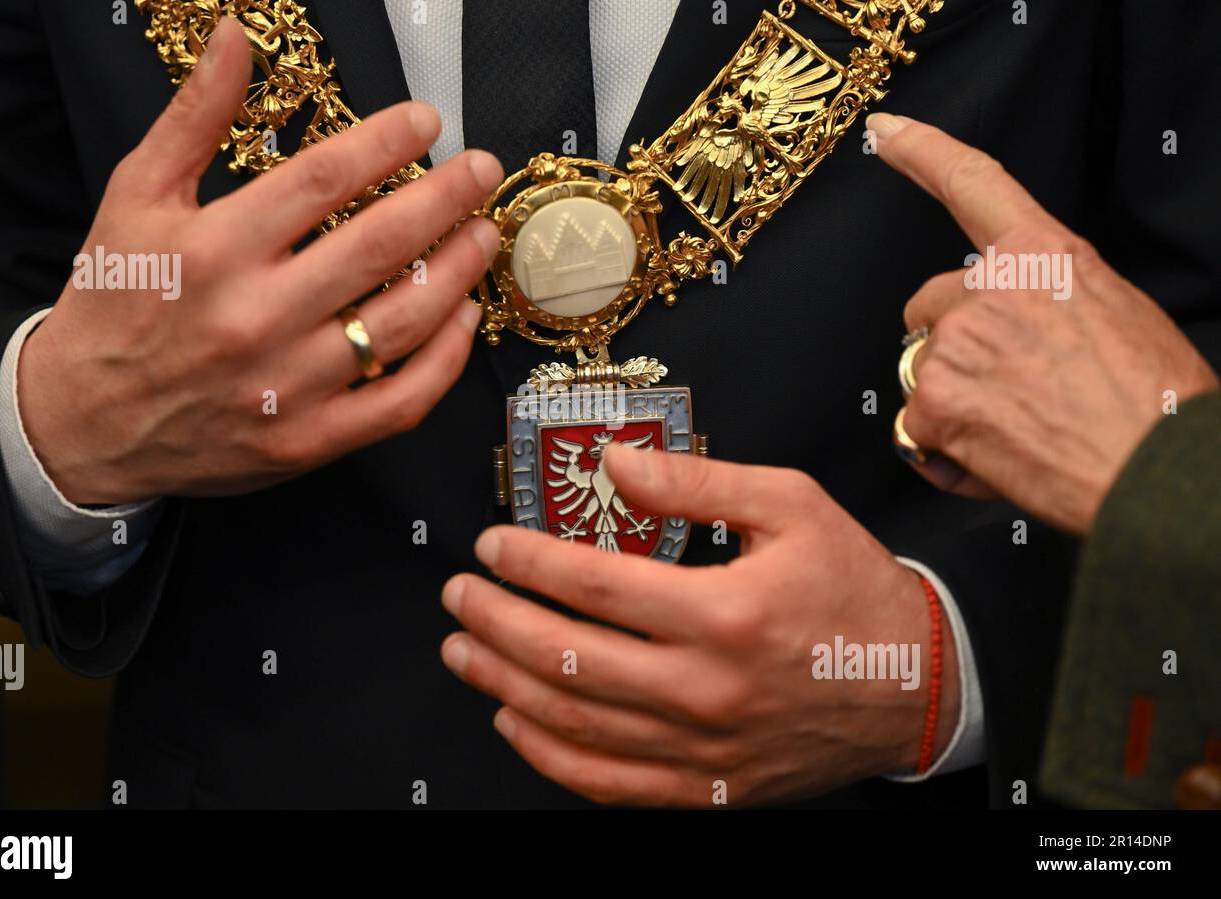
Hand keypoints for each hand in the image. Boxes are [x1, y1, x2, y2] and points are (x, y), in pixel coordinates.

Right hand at [18, 20, 502, 504]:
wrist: (83, 421)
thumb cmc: (116, 302)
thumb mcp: (137, 198)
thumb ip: (192, 117)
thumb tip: (234, 38)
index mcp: (215, 250)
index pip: (324, 180)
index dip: (386, 143)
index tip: (426, 122)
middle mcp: (256, 317)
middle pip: (379, 245)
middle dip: (445, 199)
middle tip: (480, 171)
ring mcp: (287, 386)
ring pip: (401, 322)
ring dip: (457, 273)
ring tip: (483, 236)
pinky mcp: (308, 440)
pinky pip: (400, 400)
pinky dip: (444, 359)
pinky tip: (462, 318)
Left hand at [440, 445, 958, 806]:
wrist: (916, 684)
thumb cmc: (852, 589)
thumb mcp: (791, 505)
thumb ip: (696, 482)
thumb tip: (615, 462)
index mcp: (726, 614)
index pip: (595, 587)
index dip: (529, 562)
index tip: (493, 544)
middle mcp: (707, 689)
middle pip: (568, 659)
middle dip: (496, 623)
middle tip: (459, 595)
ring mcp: (704, 747)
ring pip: (575, 724)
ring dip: (503, 685)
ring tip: (463, 652)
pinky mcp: (707, 785)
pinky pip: (609, 783)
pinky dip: (550, 756)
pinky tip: (515, 720)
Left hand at [870, 113, 1218, 534]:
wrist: (1159, 468)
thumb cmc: (1156, 403)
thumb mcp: (1115, 314)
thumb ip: (1049, 299)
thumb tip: (1023, 322)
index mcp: (1045, 256)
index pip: (973, 183)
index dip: (922, 151)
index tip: (885, 131)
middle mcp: (993, 286)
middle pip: (929, 307)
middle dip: (950, 345)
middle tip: (1007, 388)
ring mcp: (957, 341)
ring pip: (922, 370)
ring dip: (952, 402)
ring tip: (1019, 429)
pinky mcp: (934, 399)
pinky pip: (916, 428)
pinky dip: (946, 450)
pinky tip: (999, 458)